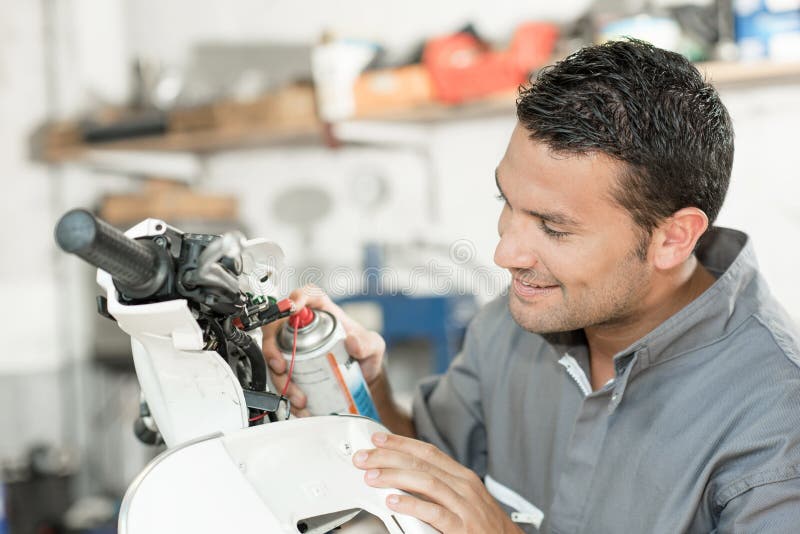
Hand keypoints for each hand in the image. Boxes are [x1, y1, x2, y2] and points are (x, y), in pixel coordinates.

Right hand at [262, 284, 386, 416]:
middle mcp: (305, 328)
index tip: (292, 308)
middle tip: (282, 366)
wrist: (363, 381)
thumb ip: (368, 343)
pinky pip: (281, 379)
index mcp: (325, 313)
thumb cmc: (365, 355)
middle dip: (272, 348)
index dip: (297, 298)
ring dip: (281, 379)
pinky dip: (287, 394)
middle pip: (277, 328)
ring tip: (300, 397)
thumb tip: (353, 342)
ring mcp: (296, 349)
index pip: (308, 295)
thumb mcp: (374, 346)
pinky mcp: (293, 370)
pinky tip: (301, 405)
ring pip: (274, 358)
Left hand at [353, 432, 522, 533]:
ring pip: (426, 482)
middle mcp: (464, 487)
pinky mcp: (462, 528)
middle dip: (389, 457)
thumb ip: (438, 484)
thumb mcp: (463, 497)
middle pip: (422, 463)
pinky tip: (394, 502)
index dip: (401, 443)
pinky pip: (434, 512)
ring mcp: (464, 506)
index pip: (428, 452)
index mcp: (462, 477)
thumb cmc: (483, 525)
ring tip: (372, 477)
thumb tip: (406, 473)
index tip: (378, 439)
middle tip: (364, 458)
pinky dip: (411, 504)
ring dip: (395, 477)